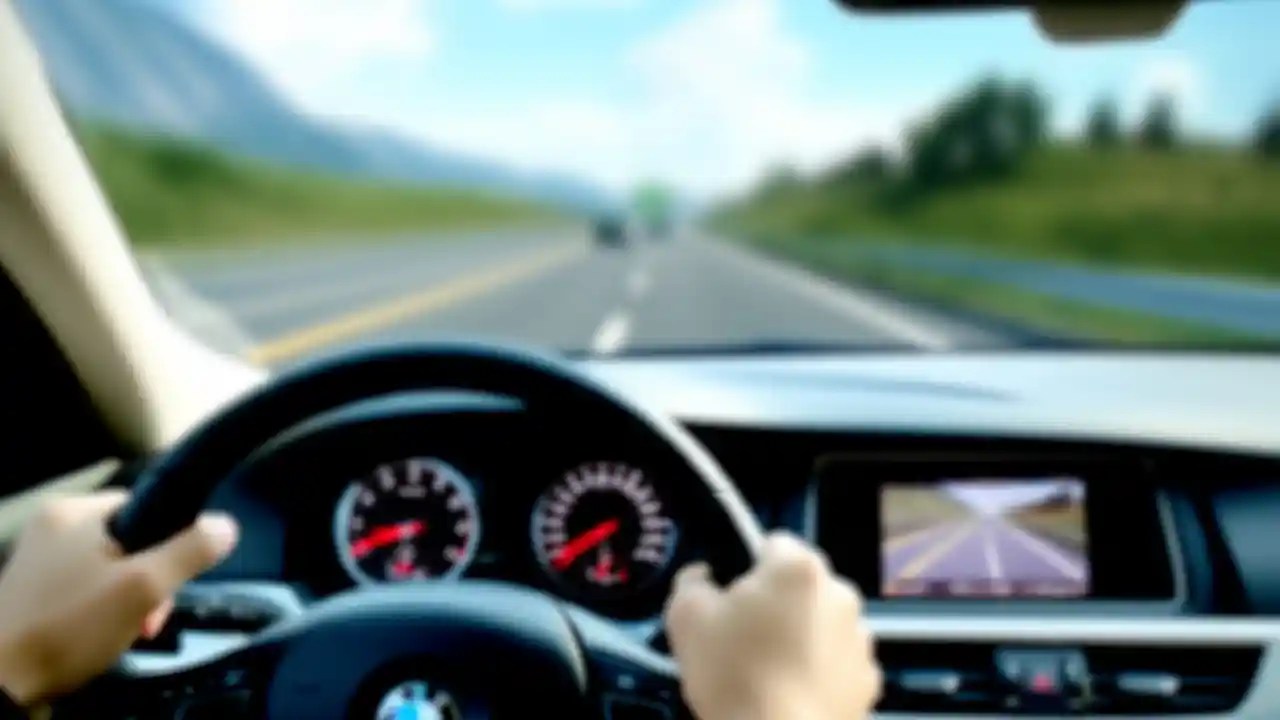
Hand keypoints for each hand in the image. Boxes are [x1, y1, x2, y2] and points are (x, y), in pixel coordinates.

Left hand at [0, 490, 237, 705]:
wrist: (0, 682)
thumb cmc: (69, 627)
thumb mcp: (143, 587)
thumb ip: (190, 552)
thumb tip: (227, 524)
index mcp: (74, 511)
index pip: (148, 505)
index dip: (172, 541)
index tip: (172, 580)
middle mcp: (52, 526)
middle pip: (131, 540)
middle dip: (151, 580)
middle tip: (150, 616)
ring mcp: (38, 559)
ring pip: (111, 567)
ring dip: (130, 598)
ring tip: (129, 631)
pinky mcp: (33, 589)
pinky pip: (86, 586)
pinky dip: (102, 608)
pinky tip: (103, 634)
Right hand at [664, 532, 880, 719]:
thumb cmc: (731, 673)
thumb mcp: (686, 619)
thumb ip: (692, 582)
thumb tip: (704, 575)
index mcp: (799, 569)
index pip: (774, 543)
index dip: (749, 568)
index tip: (734, 601)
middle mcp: (841, 593)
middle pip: (804, 584)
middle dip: (781, 601)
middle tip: (749, 637)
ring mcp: (862, 638)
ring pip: (825, 622)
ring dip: (805, 634)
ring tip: (773, 671)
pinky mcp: (871, 679)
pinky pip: (840, 661)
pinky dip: (823, 670)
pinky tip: (796, 693)